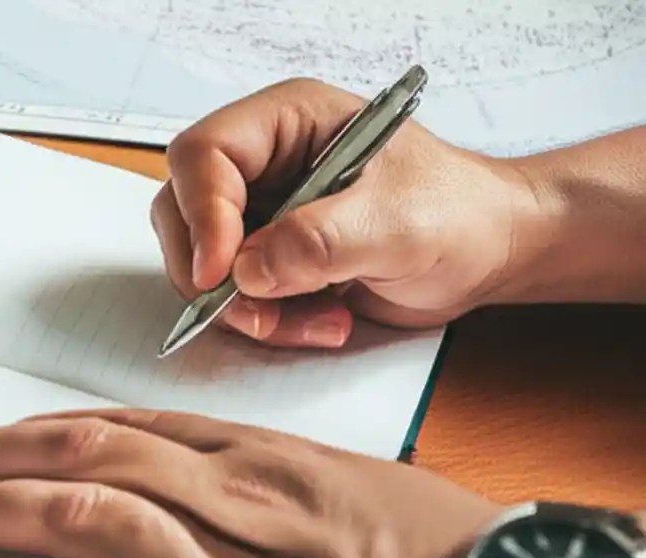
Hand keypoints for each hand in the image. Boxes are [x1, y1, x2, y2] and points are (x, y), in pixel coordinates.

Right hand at [150, 78, 540, 347]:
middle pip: (183, 211)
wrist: (489, 252)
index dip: (201, 213)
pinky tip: (324, 321)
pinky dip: (267, 321)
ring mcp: (260, 212)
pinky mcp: (267, 258)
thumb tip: (249, 270)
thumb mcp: (396, 224)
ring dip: (246, 307)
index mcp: (286, 122)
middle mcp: (262, 162)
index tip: (221, 272)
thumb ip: (320, 242)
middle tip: (258, 313)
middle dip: (214, 274)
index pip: (204, 155)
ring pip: (202, 262)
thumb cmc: (458, 213)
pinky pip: (232, 295)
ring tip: (318, 320)